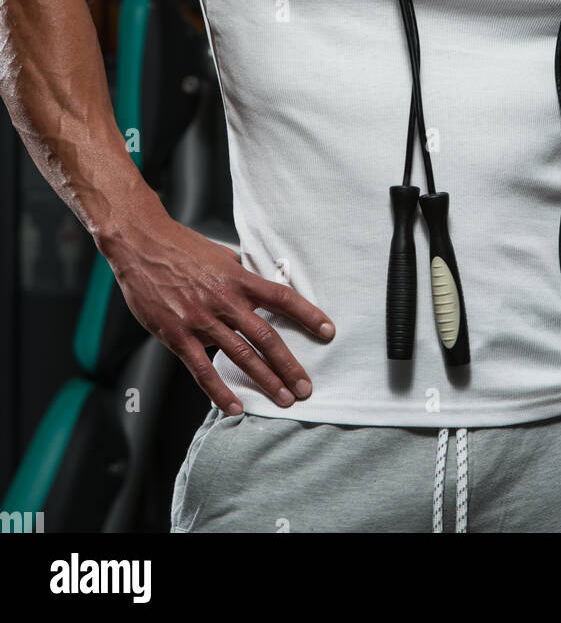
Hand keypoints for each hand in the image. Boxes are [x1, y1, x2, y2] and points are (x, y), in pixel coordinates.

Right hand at [101, 210, 334, 413]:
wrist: (141, 244)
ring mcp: (200, 319)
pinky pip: (201, 370)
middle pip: (266, 336)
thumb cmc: (180, 246)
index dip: (307, 315)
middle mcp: (224, 300)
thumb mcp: (219, 254)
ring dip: (265, 380)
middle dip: (289, 365)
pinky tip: (234, 406)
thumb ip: (239, 273)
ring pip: (240, 355)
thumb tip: (256, 283)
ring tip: (282, 399)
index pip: (281, 297)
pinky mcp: (177, 334)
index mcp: (237, 278)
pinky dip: (220, 391)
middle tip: (305, 387)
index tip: (327, 331)